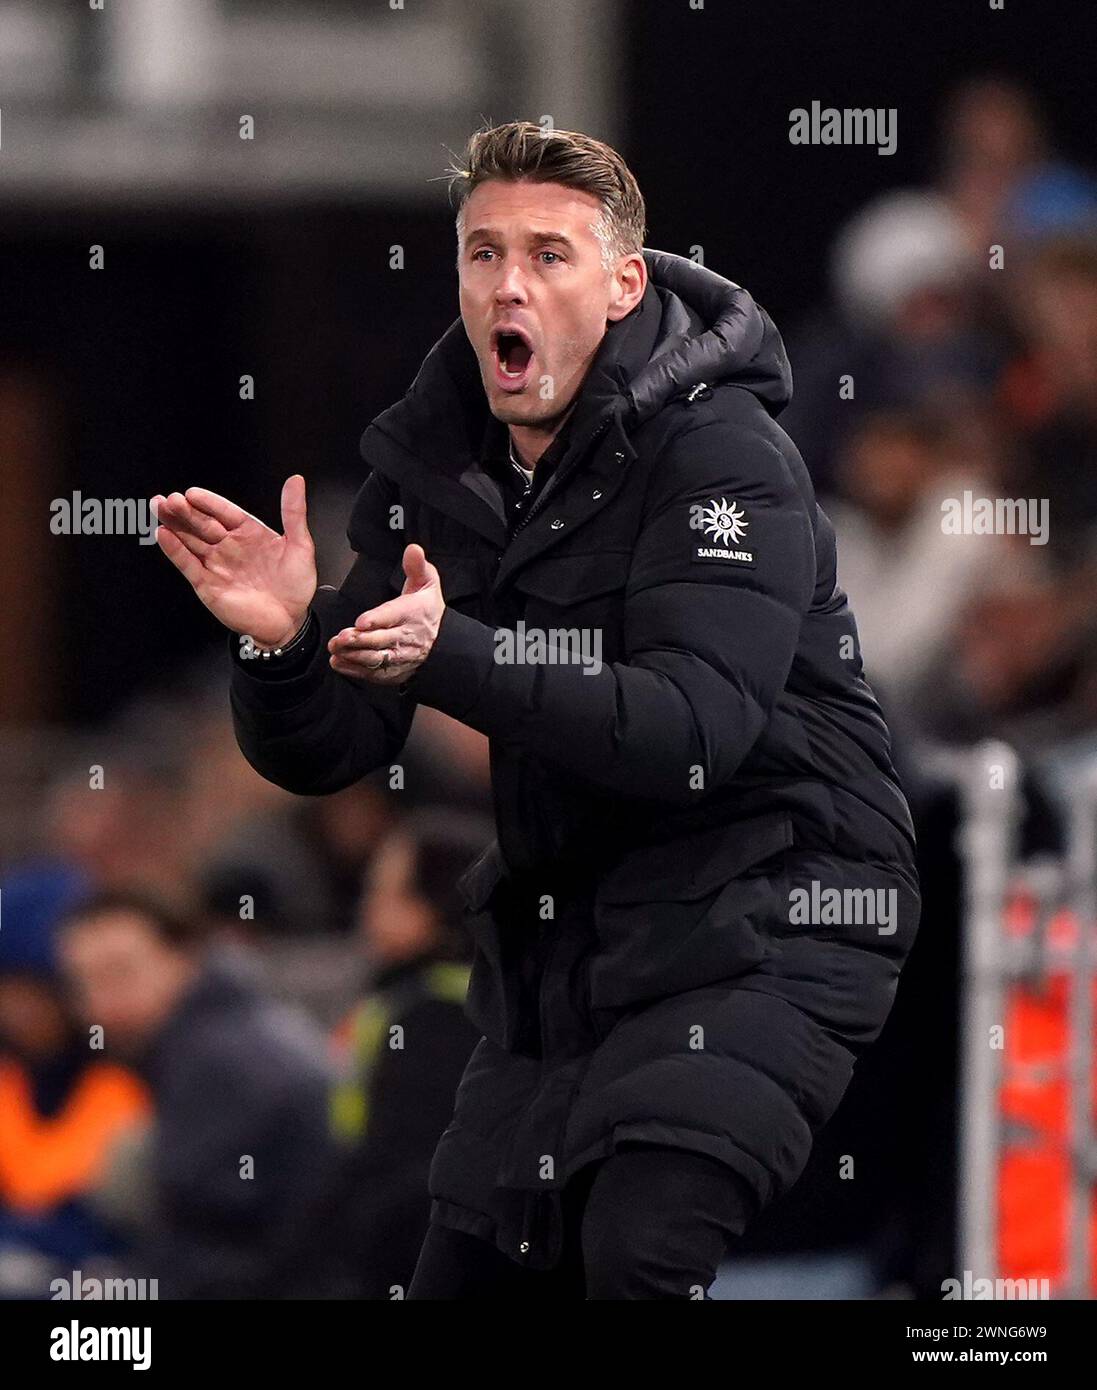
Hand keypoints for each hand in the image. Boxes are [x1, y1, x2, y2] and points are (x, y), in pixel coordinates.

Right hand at [153, 475, 316, 647]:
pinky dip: (175, 551)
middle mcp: (229, 547)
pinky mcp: (208, 584)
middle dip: (185, 511)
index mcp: (249, 533)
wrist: (290, 622)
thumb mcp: (300, 545)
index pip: (224, 512)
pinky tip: (164, 536)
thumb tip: (296, 481)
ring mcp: (217, 565)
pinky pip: (188, 565)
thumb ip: (294, 512)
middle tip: (170, 499)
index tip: (193, 492)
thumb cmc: (295, 586)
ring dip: (175, 525)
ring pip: (190, 540)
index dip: (209, 503)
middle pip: (202, 524)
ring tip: (160, 508)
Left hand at [327, 543, 442, 683]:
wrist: (444, 643)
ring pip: (376, 658)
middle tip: (340, 637)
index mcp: (412, 613)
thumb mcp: (428, 583)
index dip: (377, 619)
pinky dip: (355, 670)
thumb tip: (413, 549)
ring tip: (336, 650)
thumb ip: (417, 566)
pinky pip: (374, 673)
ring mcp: (399, 656)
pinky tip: (340, 663)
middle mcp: (406, 636)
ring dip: (354, 656)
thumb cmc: (428, 610)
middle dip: (359, 640)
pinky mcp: (393, 671)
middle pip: (381, 640)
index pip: (393, 615)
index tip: (361, 621)